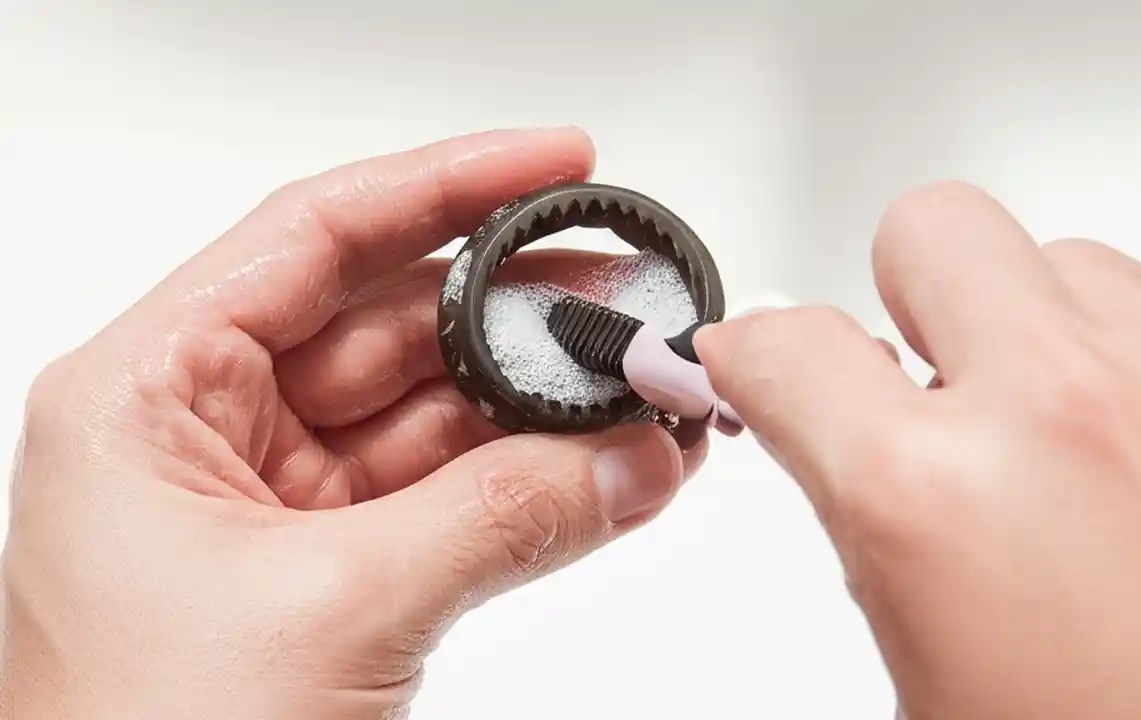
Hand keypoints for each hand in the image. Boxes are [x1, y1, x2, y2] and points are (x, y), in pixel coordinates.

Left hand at [0, 128, 702, 718]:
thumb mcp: (331, 611)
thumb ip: (501, 517)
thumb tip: (629, 456)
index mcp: (149, 397)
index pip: (314, 237)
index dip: (445, 185)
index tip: (555, 165)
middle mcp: (207, 435)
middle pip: (393, 323)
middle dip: (522, 315)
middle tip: (630, 303)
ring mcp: (277, 508)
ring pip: (435, 419)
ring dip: (546, 412)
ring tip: (647, 398)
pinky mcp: (331, 575)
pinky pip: (452, 501)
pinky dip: (536, 489)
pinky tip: (614, 471)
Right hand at [697, 182, 1140, 718]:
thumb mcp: (927, 667)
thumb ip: (873, 527)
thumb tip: (845, 443)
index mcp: (934, 497)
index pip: (786, 346)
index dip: (752, 357)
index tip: (759, 367)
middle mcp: (1068, 410)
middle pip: (936, 228)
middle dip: (907, 296)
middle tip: (923, 378)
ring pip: (1075, 264)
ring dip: (1042, 337)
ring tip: (1060, 441)